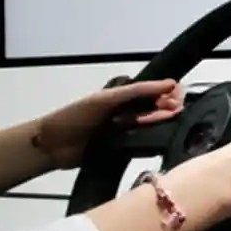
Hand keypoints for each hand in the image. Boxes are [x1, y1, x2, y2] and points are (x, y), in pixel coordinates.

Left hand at [37, 79, 184, 169]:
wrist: (52, 145)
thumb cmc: (76, 116)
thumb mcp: (107, 99)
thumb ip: (137, 91)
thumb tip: (171, 83)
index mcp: (120, 96)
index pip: (150, 90)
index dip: (166, 90)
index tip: (178, 94)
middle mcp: (124, 111)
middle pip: (153, 106)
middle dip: (167, 105)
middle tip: (178, 108)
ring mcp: (123, 130)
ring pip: (150, 123)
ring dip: (162, 119)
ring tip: (176, 117)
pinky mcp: (122, 147)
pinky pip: (142, 140)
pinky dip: (153, 137)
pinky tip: (164, 134)